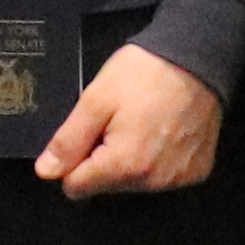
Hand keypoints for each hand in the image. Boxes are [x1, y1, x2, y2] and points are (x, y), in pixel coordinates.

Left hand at [34, 42, 220, 198]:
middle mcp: (154, 182)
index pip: (76, 187)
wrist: (198, 58)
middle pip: (106, 187)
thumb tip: (46, 172)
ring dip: (131, 162)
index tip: (88, 134)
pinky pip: (163, 177)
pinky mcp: (198, 171)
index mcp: (125, 166)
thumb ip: (69, 140)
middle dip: (103, 160)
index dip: (74, 160)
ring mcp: (179, 179)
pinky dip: (158, 160)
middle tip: (117, 123)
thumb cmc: (143, 74)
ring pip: (134, 184)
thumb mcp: (96, 99)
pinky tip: (163, 132)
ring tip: (142, 124)